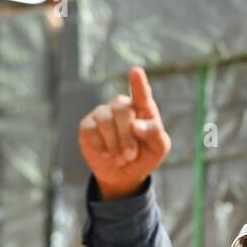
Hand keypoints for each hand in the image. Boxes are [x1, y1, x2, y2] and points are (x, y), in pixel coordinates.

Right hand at [78, 66, 171, 199]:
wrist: (122, 174)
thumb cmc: (144, 156)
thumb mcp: (158, 149)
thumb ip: (155, 134)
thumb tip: (137, 125)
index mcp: (143, 109)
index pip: (141, 94)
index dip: (138, 83)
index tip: (136, 71)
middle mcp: (122, 106)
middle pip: (122, 111)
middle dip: (127, 137)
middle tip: (130, 155)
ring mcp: (103, 113)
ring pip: (106, 121)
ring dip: (114, 145)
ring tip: (120, 158)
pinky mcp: (88, 125)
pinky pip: (92, 131)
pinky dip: (101, 147)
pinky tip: (106, 154)